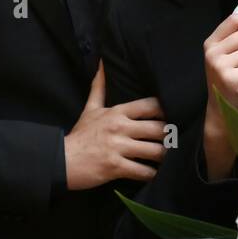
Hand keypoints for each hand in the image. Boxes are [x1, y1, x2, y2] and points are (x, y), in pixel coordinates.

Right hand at [64, 63, 166, 189]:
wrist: (61, 160)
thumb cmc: (80, 135)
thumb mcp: (91, 109)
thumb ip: (99, 87)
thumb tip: (102, 64)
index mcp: (117, 112)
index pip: (151, 105)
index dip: (167, 111)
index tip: (174, 117)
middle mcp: (120, 127)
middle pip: (158, 129)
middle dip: (170, 136)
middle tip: (176, 141)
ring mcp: (118, 147)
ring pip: (155, 151)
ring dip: (165, 156)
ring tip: (170, 158)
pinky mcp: (116, 167)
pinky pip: (143, 171)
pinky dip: (152, 174)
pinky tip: (156, 173)